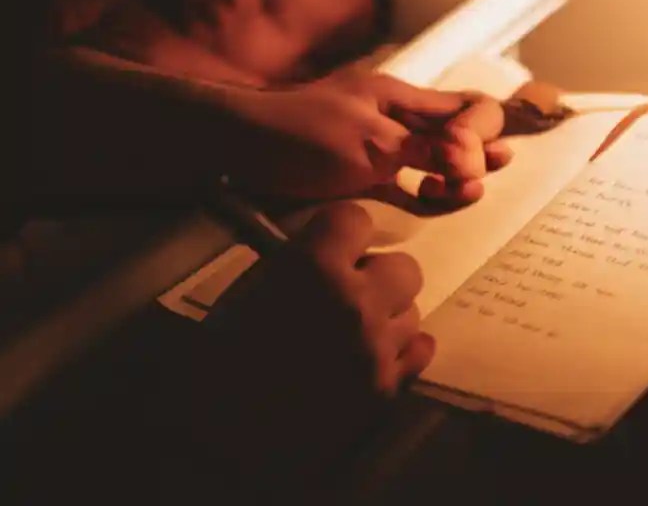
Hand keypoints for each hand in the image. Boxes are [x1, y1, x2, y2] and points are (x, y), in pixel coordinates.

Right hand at [194, 203, 432, 477]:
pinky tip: (373, 356)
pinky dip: (400, 350)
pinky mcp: (387, 387)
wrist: (223, 437)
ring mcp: (376, 346)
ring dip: (388, 316)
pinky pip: (420, 350)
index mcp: (312, 269)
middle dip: (378, 276)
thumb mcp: (247, 294)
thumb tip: (323, 250)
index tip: (334, 244)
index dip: (344, 232)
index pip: (355, 219)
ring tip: (353, 334)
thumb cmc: (219, 360)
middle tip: (349, 294)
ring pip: (412, 311)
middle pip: (402, 267)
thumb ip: (295, 266)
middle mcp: (355, 301)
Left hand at [224, 67, 512, 201]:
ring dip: (457, 180)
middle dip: (478, 156)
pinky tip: (436, 201)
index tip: (476, 159)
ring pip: (438, 164)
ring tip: (461, 194)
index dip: (484, 130)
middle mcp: (397, 120)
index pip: (466, 105)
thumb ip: (426, 149)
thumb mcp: (372, 141)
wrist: (239, 150)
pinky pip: (410, 187)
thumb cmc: (304, 135)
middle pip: (458, 135)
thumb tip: (475, 156)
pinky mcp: (364, 177)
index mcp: (401, 97)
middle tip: (478, 178)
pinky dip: (429, 196)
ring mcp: (381, 149)